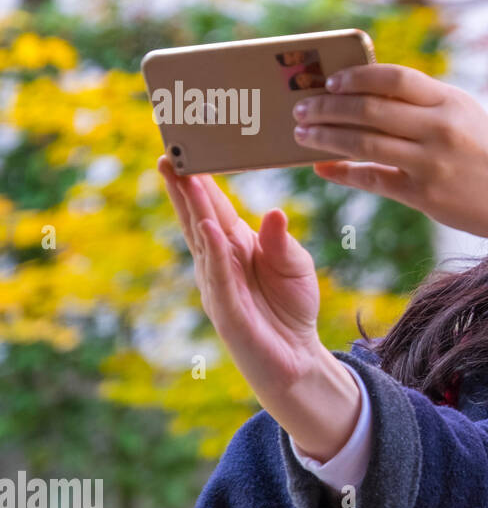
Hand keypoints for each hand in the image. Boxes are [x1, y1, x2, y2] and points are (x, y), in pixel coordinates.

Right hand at [157, 157, 359, 458]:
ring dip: (194, 212)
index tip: (185, 151)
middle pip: (198, 219)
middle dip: (183, 189)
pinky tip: (210, 231)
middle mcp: (221, 262)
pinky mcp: (227, 313)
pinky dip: (214, 254)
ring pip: (203, 244)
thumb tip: (273, 213)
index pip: (214, 208)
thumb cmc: (293, 304)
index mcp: (236, 245)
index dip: (199, 182)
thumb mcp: (296, 264)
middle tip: (168, 156)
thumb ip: (281, 241)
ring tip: (186, 181)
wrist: (299, 355)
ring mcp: (219, 286)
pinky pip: (219, 279)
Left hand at [292, 64, 487, 266]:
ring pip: (364, 143)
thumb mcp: (462, 114)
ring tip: (302, 134)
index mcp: (449, 100)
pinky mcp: (426, 195)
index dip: (356, 76)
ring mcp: (433, 162)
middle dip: (327, 107)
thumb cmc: (485, 152)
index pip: (394, 78)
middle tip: (301, 108)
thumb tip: (361, 94)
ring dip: (325, 137)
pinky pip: (374, 179)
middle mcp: (441, 128)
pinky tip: (323, 168)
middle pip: (370, 108)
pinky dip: (343, 172)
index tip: (331, 81)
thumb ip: (421, 102)